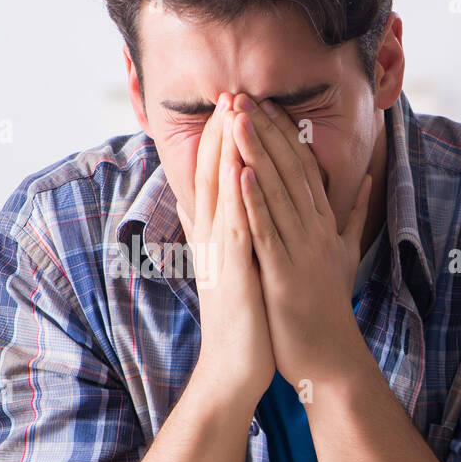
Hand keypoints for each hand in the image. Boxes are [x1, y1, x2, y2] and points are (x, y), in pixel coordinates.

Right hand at [178, 92, 275, 405]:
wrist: (236, 368)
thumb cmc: (246, 322)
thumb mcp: (238, 270)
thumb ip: (228, 237)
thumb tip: (214, 210)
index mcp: (221, 237)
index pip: (223, 180)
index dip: (230, 143)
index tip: (240, 108)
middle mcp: (216, 239)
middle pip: (218, 176)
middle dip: (226, 135)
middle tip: (232, 93)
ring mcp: (222, 253)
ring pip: (222, 192)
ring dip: (227, 151)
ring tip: (234, 113)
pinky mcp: (234, 270)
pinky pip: (235, 226)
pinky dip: (236, 196)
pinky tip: (242, 168)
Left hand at [228, 95, 373, 392]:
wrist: (330, 358)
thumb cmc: (330, 309)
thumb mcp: (346, 255)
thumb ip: (356, 215)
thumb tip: (369, 180)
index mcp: (324, 225)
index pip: (304, 169)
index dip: (283, 133)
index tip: (263, 101)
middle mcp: (315, 232)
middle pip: (289, 171)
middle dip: (264, 131)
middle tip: (242, 93)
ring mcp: (300, 251)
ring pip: (276, 193)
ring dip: (256, 153)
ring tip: (236, 116)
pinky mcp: (283, 274)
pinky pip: (267, 231)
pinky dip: (254, 202)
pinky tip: (240, 173)